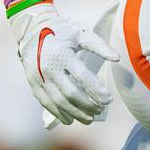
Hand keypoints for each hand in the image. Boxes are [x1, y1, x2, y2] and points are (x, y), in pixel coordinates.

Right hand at [10, 3, 118, 125]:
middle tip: (100, 109)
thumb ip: (99, 46)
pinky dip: (58, 113)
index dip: (97, 90)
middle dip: (88, 105)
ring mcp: (39, 77)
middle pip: (71, 93)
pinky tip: (70, 120)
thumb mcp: (81, 33)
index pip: (83, 76)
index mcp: (63, 54)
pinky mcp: (33, 83)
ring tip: (89, 119)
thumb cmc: (61, 30)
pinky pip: (46, 103)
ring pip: (59, 102)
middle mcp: (49, 67)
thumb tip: (118, 58)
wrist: (31, 29)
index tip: (109, 99)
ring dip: (75, 113)